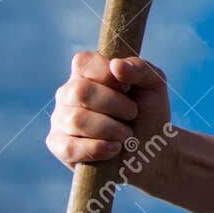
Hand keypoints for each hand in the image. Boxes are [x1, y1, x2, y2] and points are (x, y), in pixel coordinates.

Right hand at [45, 51, 172, 170]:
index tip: (127, 88)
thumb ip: (139, 68)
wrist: (152, 151)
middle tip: (132, 114)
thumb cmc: (148, 114)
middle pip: (80, 90)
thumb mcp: (154, 85)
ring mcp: (60, 120)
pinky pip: (70, 147)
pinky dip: (99, 148)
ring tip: (125, 135)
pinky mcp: (59, 146)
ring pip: (76, 120)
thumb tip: (115, 65)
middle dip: (115, 104)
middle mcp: (68, 94)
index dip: (108, 75)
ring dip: (111, 129)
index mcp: (86, 74)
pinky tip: (114, 148)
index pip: (83, 61)